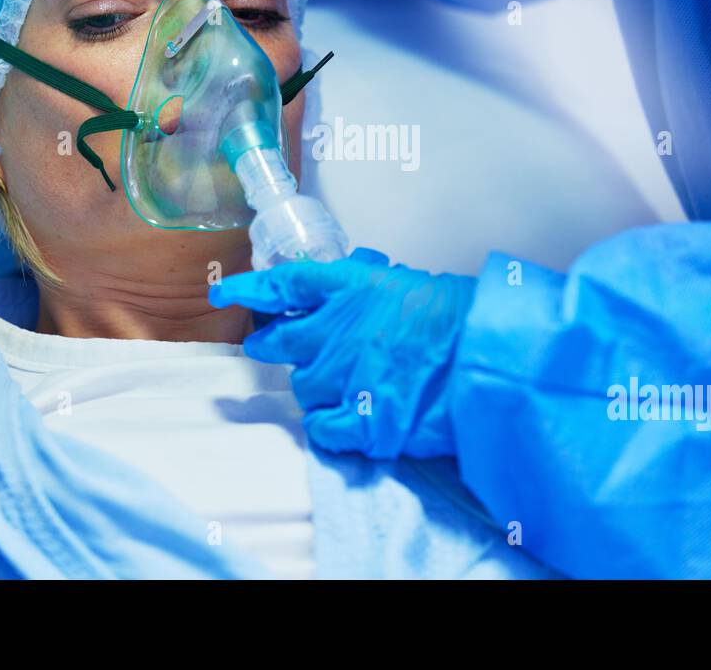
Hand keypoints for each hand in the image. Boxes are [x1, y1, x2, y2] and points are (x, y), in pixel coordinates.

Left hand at [209, 248, 476, 458]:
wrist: (485, 354)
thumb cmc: (457, 314)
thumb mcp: (404, 282)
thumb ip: (365, 289)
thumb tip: (350, 292)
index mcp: (347, 288)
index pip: (281, 284)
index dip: (248, 288)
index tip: (226, 291)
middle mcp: (333, 331)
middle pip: (276, 341)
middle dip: (269, 343)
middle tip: (271, 345)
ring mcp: (341, 377)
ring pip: (302, 387)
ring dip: (315, 385)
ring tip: (341, 383)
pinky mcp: (358, 419)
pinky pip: (323, 426)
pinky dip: (329, 423)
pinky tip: (345, 418)